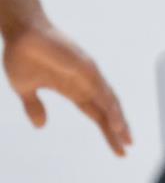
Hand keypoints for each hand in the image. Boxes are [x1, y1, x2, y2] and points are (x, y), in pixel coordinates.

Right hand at [3, 22, 130, 154]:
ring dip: (118, 120)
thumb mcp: (25, 88)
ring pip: (109, 101)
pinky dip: (110, 105)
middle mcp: (86, 84)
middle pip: (107, 112)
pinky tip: (116, 119)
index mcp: (74, 90)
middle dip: (117, 131)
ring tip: (125, 138)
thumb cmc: (22, 55)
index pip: (96, 115)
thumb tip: (41, 126)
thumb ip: (34, 106)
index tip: (119, 149)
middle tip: (127, 149)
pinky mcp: (85, 66)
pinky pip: (101, 89)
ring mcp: (88, 75)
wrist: (19, 32)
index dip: (107, 131)